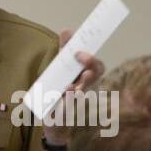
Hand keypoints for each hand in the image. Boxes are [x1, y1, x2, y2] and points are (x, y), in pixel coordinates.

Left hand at [44, 28, 105, 144]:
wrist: (52, 120)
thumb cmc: (59, 90)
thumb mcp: (60, 68)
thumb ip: (64, 50)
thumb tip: (67, 30)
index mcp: (86, 76)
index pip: (97, 67)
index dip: (92, 60)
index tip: (79, 53)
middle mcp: (87, 89)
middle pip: (95, 77)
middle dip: (89, 70)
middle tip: (80, 68)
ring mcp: (80, 103)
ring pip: (84, 94)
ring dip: (79, 89)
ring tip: (70, 88)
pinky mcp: (69, 115)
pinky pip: (71, 109)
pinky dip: (67, 104)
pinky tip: (63, 99)